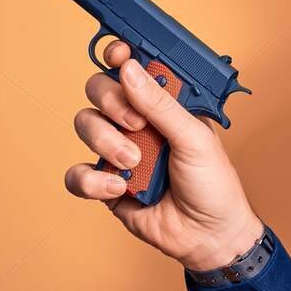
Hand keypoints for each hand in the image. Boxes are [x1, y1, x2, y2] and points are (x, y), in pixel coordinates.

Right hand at [64, 40, 264, 270]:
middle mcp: (137, 123)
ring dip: (105, 142)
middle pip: (99, 90)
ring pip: (85, 125)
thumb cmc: (213, 184)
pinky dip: (91, 180)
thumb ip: (161, 104)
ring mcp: (118, 152)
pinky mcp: (105, 184)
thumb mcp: (195, 138)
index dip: (119, 56)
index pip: (133, 70)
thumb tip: (130, 69)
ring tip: (133, 163)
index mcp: (164, 106)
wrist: (208, 235)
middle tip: (136, 124)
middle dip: (111, 101)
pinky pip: (77, 174)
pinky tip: (118, 188)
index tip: (117, 55)